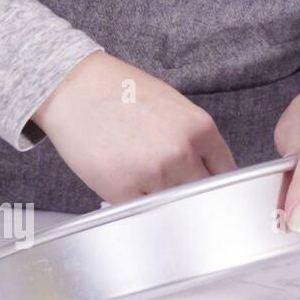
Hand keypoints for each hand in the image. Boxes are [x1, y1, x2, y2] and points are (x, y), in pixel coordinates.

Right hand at [33, 51, 235, 202]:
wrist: (74, 87)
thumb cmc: (118, 92)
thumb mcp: (172, 106)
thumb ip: (193, 138)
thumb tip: (205, 168)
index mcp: (200, 129)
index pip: (225, 173)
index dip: (215, 184)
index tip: (208, 191)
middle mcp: (181, 152)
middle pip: (201, 194)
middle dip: (188, 195)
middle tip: (173, 192)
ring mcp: (153, 173)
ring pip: (171, 205)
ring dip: (160, 201)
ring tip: (143, 183)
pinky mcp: (123, 189)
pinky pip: (141, 212)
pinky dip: (136, 206)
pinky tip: (127, 188)